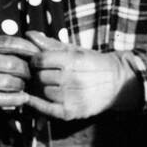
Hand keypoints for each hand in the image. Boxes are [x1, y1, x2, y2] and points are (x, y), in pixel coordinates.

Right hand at [0, 36, 39, 108]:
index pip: (8, 43)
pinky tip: (23, 98)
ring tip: (24, 85)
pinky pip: (2, 99)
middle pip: (12, 65)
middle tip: (32, 74)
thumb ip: (3, 44)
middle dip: (27, 70)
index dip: (26, 47)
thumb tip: (34, 41)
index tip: (37, 53)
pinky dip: (16, 99)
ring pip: (9, 82)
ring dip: (22, 85)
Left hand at [19, 31, 136, 120]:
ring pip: (42, 92)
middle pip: (40, 77)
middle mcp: (73, 79)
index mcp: (74, 61)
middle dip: (37, 75)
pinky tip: (33, 99)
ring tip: (47, 85)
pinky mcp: (72, 112)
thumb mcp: (75, 50)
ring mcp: (73, 97)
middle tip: (42, 74)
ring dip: (40, 89)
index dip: (35, 60)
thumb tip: (29, 35)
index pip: (41, 60)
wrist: (117, 84)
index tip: (37, 62)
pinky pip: (46, 109)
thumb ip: (51, 44)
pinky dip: (37, 104)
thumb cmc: (93, 64)